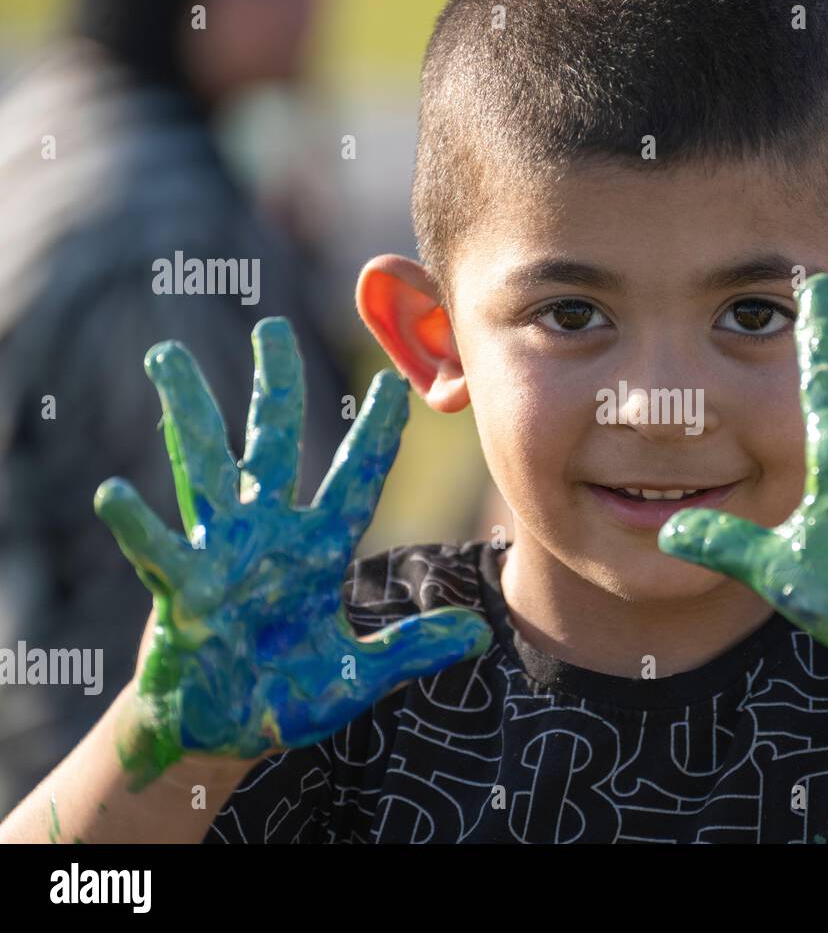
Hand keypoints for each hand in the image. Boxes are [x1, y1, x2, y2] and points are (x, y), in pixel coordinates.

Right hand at [94, 318, 490, 787]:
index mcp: (318, 550)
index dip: (374, 435)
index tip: (394, 385)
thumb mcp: (359, 673)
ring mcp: (220, 555)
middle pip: (273, 447)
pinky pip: (158, 550)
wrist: (224, 732)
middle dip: (274, 388)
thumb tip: (479, 631)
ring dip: (187, 414)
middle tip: (270, 329)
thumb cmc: (287, 694)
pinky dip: (137, 525)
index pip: (354, 480)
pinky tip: (113, 492)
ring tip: (166, 356)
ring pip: (203, 468)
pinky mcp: (180, 591)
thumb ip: (412, 649)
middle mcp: (268, 536)